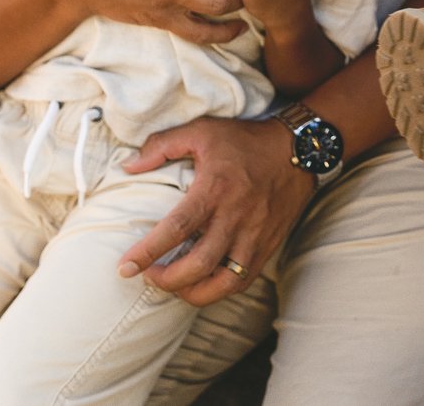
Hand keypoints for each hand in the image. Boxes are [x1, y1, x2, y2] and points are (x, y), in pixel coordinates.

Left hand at [117, 116, 313, 304]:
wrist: (298, 149)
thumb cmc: (245, 140)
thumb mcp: (202, 130)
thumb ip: (162, 145)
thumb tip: (129, 166)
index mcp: (215, 189)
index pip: (176, 229)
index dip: (148, 252)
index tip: (125, 267)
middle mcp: (236, 217)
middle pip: (199, 265)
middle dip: (167, 281)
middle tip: (147, 277)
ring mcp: (255, 235)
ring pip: (224, 282)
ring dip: (193, 293)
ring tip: (174, 286)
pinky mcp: (267, 245)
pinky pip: (243, 280)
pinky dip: (219, 289)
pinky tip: (203, 283)